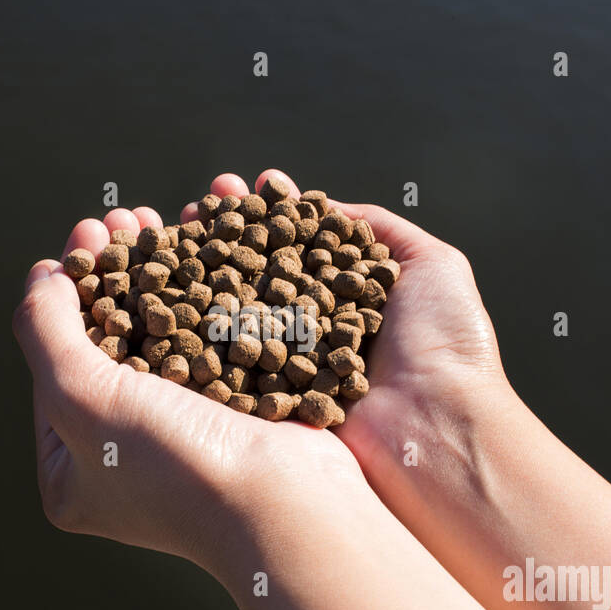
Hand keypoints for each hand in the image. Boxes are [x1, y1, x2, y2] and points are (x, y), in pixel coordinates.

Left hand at [12, 203, 377, 572]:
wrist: (287, 502)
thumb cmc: (172, 461)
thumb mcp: (79, 395)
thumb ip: (45, 332)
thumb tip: (42, 281)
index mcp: (73, 471)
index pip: (52, 367)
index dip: (64, 294)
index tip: (82, 235)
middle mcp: (124, 458)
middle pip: (106, 346)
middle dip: (114, 275)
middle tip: (122, 217)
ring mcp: (184, 438)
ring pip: (160, 337)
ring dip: (158, 274)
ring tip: (161, 220)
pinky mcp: (234, 417)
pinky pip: (208, 344)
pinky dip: (205, 295)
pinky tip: (205, 249)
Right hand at [183, 170, 521, 550]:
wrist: (437, 423)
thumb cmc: (446, 342)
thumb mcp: (433, 264)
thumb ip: (378, 228)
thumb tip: (321, 204)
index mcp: (348, 297)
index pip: (298, 245)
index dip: (269, 214)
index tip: (238, 186)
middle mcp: (313, 330)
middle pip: (258, 274)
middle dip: (222, 237)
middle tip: (194, 205)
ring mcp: (288, 368)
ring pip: (232, 314)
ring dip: (195, 276)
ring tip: (167, 239)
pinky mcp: (267, 406)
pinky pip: (222, 366)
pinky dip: (191, 332)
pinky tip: (164, 295)